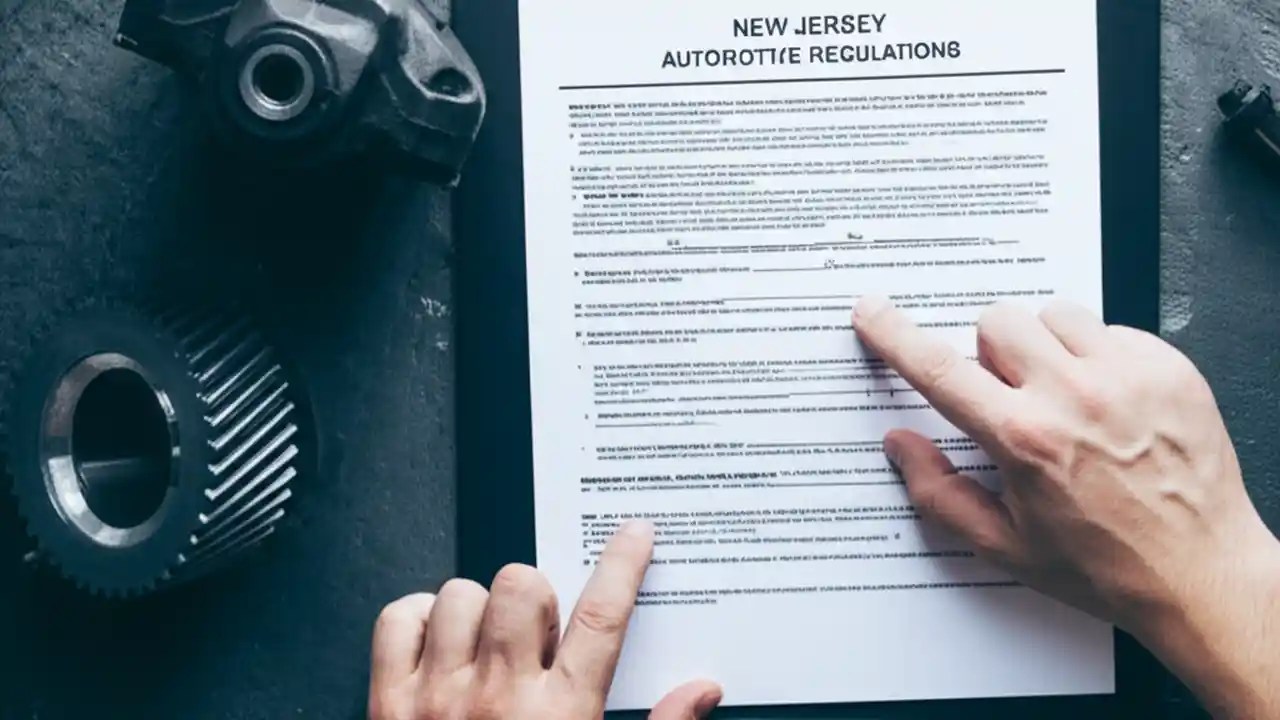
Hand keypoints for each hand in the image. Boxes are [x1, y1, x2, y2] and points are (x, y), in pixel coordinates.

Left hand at [367, 520, 721, 719]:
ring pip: (461, 595)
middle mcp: (499, 698)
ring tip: (487, 646)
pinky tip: (439, 643)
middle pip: (523, 588)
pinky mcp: (388, 703)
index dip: (623, 564)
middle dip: (536, 600)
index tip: (635, 535)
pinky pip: (398, 619)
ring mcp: (439, 697)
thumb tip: (702, 691)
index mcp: (561, 717)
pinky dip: (417, 619)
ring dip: (478, 610)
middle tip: (537, 635)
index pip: (603, 617)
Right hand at [852, 296, 1279, 716]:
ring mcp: (1127, 376)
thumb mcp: (1005, 545)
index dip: (895, 336)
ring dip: (1045, 346)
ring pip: (1054, 314)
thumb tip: (901, 444)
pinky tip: (1108, 402)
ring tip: (1063, 394)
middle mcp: (1073, 396)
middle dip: (990, 352)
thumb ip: (940, 492)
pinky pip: (1112, 329)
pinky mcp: (1169, 368)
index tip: (873, 313)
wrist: (1202, 574)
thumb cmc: (1107, 566)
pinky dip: (1099, 355)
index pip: (939, 370)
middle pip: (998, 322)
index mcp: (1024, 440)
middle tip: (1008, 394)